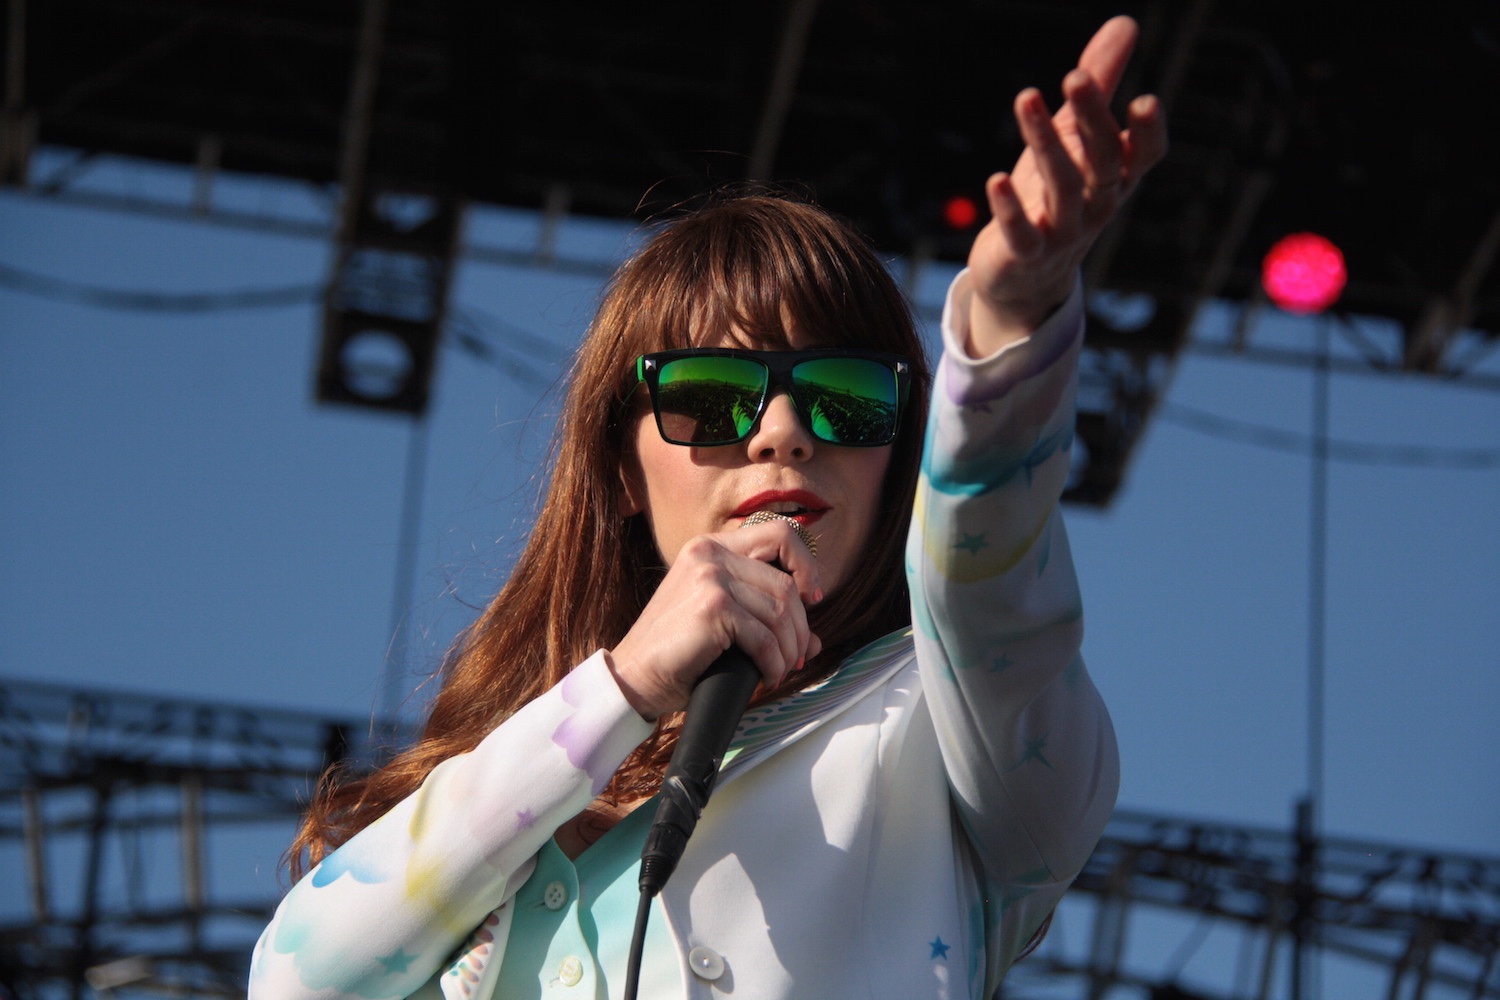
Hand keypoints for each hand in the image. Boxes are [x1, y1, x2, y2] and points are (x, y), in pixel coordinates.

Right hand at [606, 518, 821, 720]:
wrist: (634, 675)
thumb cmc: (677, 652)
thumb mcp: (721, 622)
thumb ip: (764, 618)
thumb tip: (815, 642)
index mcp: (711, 546)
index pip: (779, 533)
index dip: (806, 564)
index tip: (811, 598)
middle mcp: (710, 553)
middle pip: (786, 582)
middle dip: (800, 626)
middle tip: (796, 656)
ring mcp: (710, 577)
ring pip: (781, 610)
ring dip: (789, 649)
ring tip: (780, 670)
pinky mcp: (712, 608)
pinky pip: (764, 637)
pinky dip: (773, 662)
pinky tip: (767, 676)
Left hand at [965, 15, 1168, 354]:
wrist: (1024, 276)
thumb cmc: (1053, 195)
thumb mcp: (1074, 138)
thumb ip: (1099, 83)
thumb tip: (1126, 24)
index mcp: (1115, 178)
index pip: (1144, 155)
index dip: (1147, 133)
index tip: (1144, 101)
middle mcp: (1097, 205)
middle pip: (1102, 162)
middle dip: (1091, 119)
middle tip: (1075, 75)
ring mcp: (1063, 233)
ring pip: (1062, 188)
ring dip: (1044, 142)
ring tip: (1026, 97)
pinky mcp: (1026, 254)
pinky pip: (1022, 234)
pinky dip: (1010, 209)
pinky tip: (995, 181)